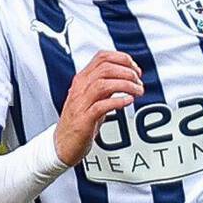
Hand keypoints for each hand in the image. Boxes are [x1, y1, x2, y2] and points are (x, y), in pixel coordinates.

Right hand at [54, 49, 144, 166]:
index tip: (135, 69)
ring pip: (104, 84)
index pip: (102, 57)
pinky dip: (117, 101)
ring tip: (138, 91)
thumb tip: (127, 77)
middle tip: (139, 82)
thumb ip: (107, 86)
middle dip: (127, 72)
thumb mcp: (93, 98)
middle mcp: (80, 87)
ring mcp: (81, 103)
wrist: (63, 145)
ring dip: (125, 85)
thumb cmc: (80, 122)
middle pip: (105, 68)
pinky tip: (128, 101)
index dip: (122, 59)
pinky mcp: (84, 119)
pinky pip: (101, 105)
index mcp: (83, 79)